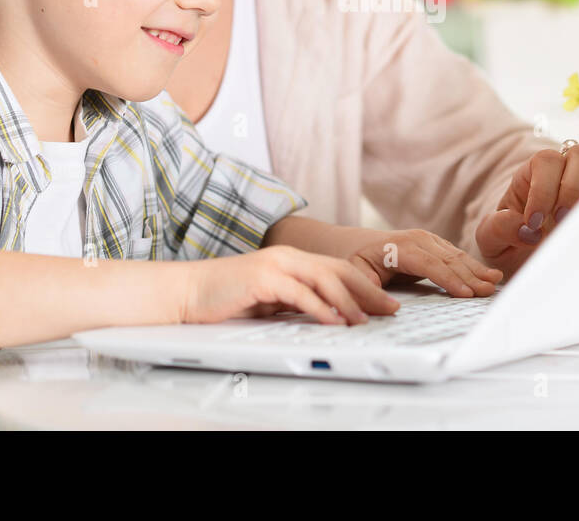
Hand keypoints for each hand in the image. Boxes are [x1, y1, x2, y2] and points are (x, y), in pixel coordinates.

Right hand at [175, 246, 399, 324]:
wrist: (188, 291)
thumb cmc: (226, 297)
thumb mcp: (270, 299)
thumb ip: (296, 302)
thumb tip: (328, 316)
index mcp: (292, 260)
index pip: (338, 269)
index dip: (365, 285)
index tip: (385, 302)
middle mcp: (288, 257)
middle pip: (339, 270)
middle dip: (368, 291)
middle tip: (390, 309)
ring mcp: (276, 264)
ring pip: (324, 279)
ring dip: (349, 301)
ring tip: (366, 320)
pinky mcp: (263, 277)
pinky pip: (299, 293)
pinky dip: (320, 307)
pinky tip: (334, 320)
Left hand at [345, 229, 503, 296]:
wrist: (355, 242)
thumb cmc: (356, 258)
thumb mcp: (354, 272)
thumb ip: (368, 287)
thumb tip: (386, 304)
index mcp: (399, 246)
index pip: (429, 264)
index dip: (448, 279)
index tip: (465, 294)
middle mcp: (417, 239)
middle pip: (448, 260)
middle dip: (470, 276)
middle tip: (487, 292)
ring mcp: (428, 239)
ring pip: (456, 256)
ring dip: (476, 270)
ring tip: (495, 282)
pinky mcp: (435, 244)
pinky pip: (456, 256)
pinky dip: (473, 266)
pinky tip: (488, 275)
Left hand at [476, 143, 578, 276]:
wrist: (533, 264)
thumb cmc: (513, 246)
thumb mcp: (493, 241)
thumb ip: (497, 229)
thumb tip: (521, 226)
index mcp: (534, 173)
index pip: (545, 161)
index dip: (542, 189)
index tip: (533, 224)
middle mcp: (567, 170)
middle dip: (573, 187)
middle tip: (562, 221)